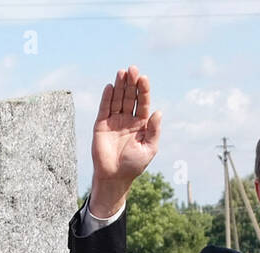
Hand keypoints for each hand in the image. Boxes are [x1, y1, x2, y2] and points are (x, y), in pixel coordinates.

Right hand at [89, 65, 161, 216]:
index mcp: (141, 124)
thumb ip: (154, 130)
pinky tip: (110, 86)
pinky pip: (104, 108)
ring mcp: (114, 120)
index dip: (143, 90)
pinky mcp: (101, 124)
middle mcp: (127, 119)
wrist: (114, 177)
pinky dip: (107, 97)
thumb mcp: (149, 148)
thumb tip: (158, 111)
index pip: (142, 102)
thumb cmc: (133, 165)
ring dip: (119, 85)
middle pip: (129, 97)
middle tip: (132, 69)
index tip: (144, 78)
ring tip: (122, 72)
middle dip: (131, 83)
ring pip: (117, 99)